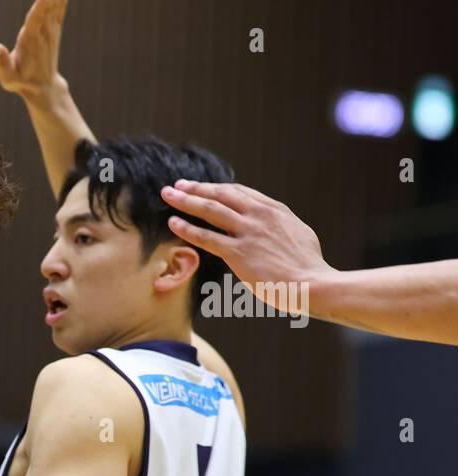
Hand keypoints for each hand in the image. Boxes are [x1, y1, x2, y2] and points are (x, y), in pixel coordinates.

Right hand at [0, 0, 70, 98]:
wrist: (42, 87)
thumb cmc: (21, 81)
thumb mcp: (7, 76)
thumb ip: (1, 61)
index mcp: (30, 39)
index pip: (36, 16)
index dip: (42, 3)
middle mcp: (44, 31)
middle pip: (48, 4)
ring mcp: (51, 29)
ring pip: (56, 2)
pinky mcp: (55, 28)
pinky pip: (60, 7)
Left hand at [162, 180, 335, 311]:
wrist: (313, 284)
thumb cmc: (308, 266)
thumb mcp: (298, 234)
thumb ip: (280, 226)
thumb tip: (273, 225)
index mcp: (274, 210)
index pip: (239, 192)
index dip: (216, 188)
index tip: (201, 186)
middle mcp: (259, 215)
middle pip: (221, 194)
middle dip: (196, 187)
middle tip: (176, 185)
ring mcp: (248, 232)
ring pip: (210, 210)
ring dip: (185, 201)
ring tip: (168, 195)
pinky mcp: (238, 252)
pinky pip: (206, 237)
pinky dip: (187, 229)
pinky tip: (173, 223)